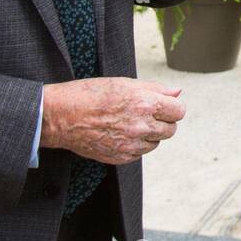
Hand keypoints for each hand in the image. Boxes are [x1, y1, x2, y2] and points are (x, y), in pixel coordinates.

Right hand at [40, 77, 184, 164]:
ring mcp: (132, 144)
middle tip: (146, 113)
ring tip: (128, 122)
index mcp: (145, 103)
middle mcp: (141, 125)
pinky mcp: (121, 157)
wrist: (61, 116)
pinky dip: (135, 145)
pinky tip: (119, 133)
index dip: (173, 107)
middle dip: (163, 121)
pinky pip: (140, 153)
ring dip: (149, 134)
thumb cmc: (91, 94)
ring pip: (156, 142)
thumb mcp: (124, 82)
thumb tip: (178, 92)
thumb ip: (155, 89)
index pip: (179, 111)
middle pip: (171, 129)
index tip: (164, 105)